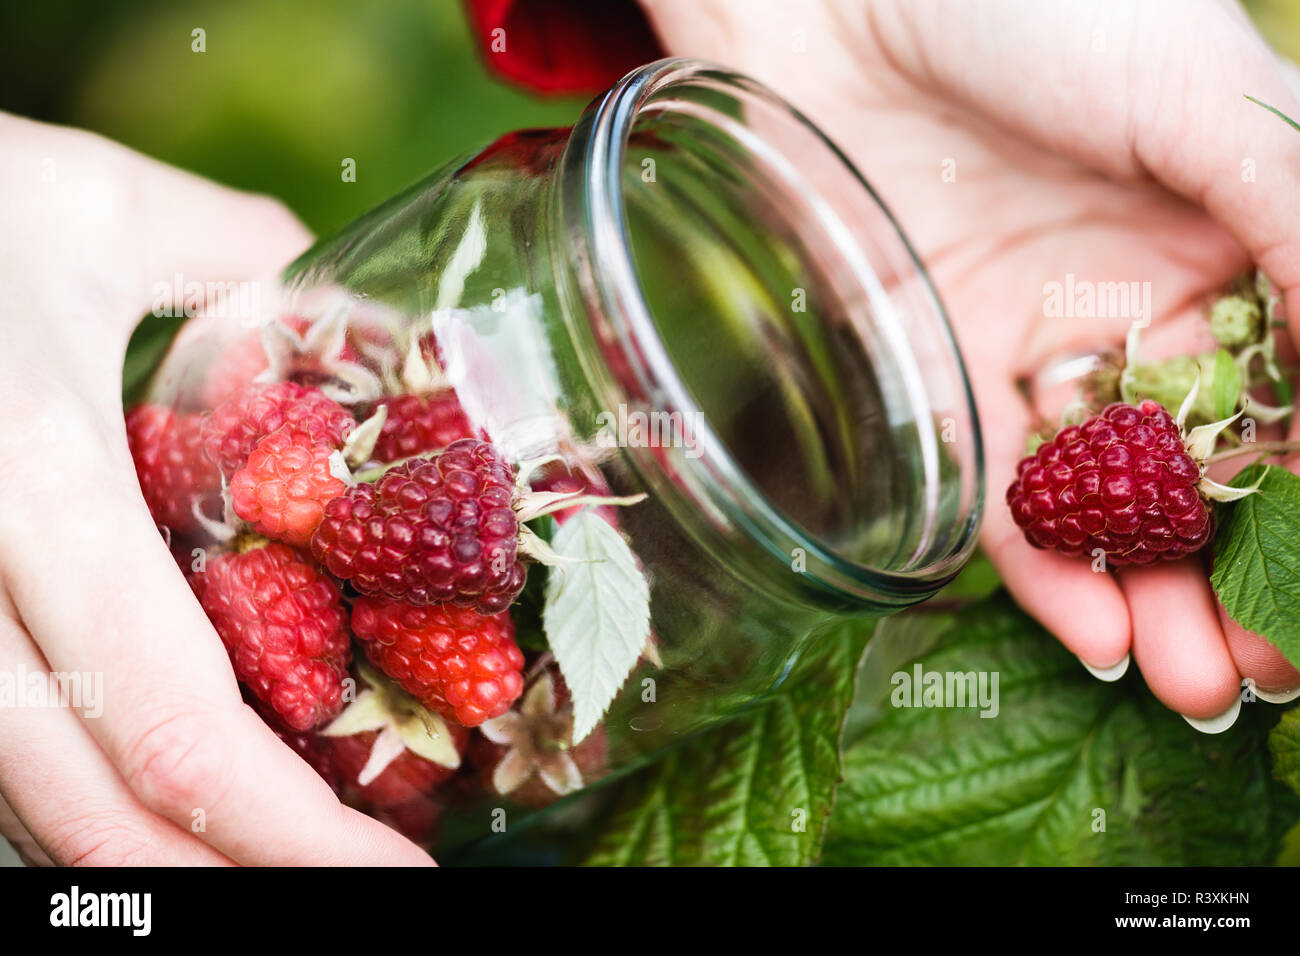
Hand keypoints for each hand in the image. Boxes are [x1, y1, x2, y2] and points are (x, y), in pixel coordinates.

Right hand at [0, 114, 431, 864]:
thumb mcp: (97, 209)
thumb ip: (249, 265)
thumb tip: (361, 320)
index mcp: (34, 486)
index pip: (174, 725)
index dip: (287, 829)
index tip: (390, 866)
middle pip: (90, 810)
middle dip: (236, 879)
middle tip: (358, 888)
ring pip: (17, 803)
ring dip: (154, 860)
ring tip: (272, 862)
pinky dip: (68, 803)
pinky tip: (150, 804)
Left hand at [640, 0, 1299, 724]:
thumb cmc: (1032, 2)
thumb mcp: (1197, 93)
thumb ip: (1296, 220)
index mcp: (1224, 240)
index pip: (1287, 400)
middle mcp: (1130, 308)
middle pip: (1199, 472)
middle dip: (1231, 575)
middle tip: (1256, 675)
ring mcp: (1025, 350)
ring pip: (1100, 504)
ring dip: (1146, 598)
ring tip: (1187, 684)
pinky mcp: (927, 376)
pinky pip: (988, 488)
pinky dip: (1039, 565)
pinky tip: (1089, 631)